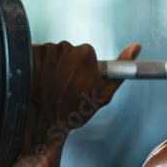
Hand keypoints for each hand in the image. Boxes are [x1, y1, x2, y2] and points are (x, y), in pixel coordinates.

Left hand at [22, 41, 141, 157]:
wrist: (44, 120)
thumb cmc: (74, 110)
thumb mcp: (103, 93)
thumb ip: (121, 69)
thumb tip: (136, 46)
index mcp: (86, 53)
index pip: (84, 54)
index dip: (81, 70)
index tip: (76, 82)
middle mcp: (65, 46)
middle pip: (67, 52)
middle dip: (65, 66)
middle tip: (62, 86)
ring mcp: (45, 49)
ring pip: (51, 54)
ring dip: (50, 67)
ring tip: (48, 86)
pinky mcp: (29, 53)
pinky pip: (35, 55)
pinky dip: (36, 66)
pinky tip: (37, 81)